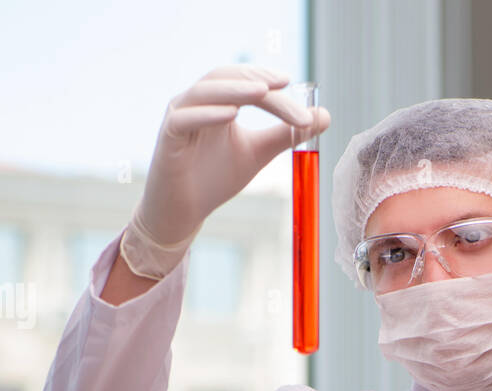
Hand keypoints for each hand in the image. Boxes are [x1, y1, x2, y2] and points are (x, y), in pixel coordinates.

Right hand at [122, 64, 330, 277]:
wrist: (184, 211)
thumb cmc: (215, 178)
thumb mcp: (257, 153)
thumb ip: (285, 134)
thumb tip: (323, 116)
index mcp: (218, 101)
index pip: (246, 83)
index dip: (268, 81)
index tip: (293, 85)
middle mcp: (196, 102)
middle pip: (227, 78)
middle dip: (257, 82)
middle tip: (284, 87)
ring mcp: (179, 117)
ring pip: (205, 91)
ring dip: (235, 89)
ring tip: (262, 92)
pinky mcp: (168, 137)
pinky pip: (185, 118)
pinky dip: (207, 114)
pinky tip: (231, 114)